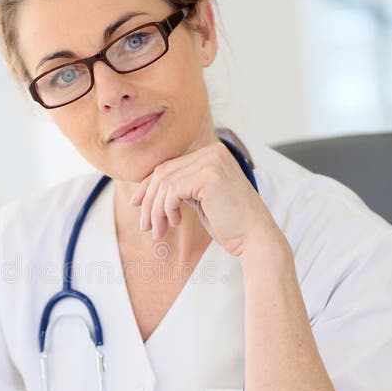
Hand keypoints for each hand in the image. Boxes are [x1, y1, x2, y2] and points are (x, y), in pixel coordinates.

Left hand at [129, 142, 277, 255]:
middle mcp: (213, 151)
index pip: (169, 166)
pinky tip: (174, 224)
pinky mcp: (208, 176)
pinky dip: (165, 210)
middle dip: (148, 201)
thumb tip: (147, 189)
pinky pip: (171, 192)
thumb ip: (182, 187)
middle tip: (145, 226)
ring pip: (164, 184)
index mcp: (213, 153)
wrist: (256, 239)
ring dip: (155, 211)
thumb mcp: (201, 199)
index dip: (148, 186)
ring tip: (157, 231)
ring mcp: (212, 161)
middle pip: (163, 172)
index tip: (136, 204)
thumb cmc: (230, 224)